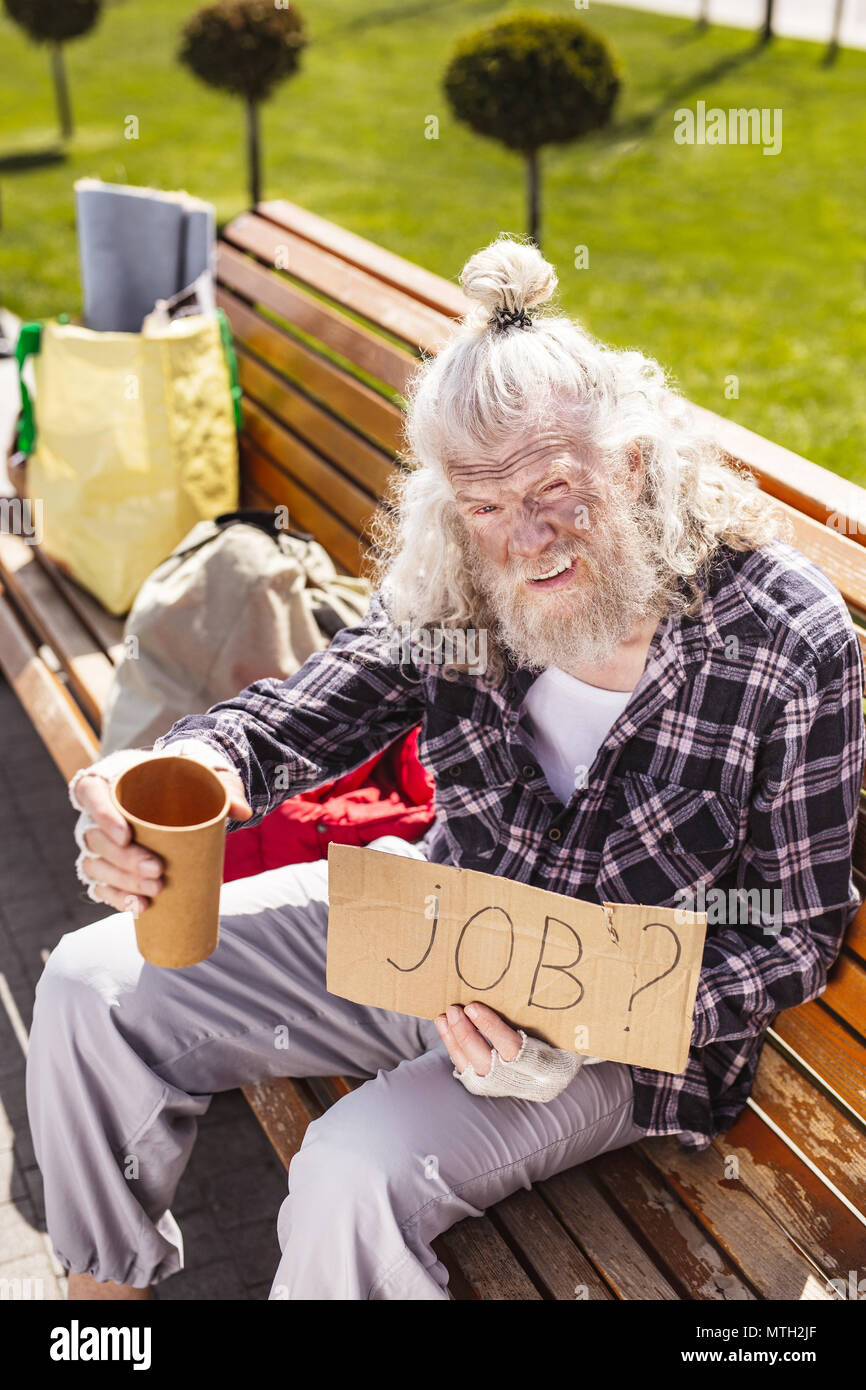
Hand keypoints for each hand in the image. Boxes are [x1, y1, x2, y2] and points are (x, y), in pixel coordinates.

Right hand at [71, 753, 251, 915]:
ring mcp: (100, 842)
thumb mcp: (204, 776)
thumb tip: (243, 811)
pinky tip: (139, 908)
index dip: (101, 815)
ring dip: (122, 882)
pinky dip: (118, 899)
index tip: (127, 834)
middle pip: (94, 838)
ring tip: (156, 890)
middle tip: (156, 869)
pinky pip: (101, 886)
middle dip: (124, 859)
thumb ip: (224, 787)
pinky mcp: (108, 866)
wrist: (181, 794)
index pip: (90, 792)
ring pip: (96, 865)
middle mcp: (98, 812)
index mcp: (113, 780)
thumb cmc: (185, 781)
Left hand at [435, 1001, 584, 1102]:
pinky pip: (471, 1075)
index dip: (491, 1030)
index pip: (516, 1052)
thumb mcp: (567, 1020)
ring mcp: (517, 1092)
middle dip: (467, 1036)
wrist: (575, 1055)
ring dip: (456, 1044)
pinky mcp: (500, 1091)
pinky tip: (448, 1030)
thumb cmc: (573, 1029)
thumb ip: (546, 1008)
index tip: (472, 1006)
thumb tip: (520, 975)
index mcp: (557, 1069)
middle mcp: (536, 1088)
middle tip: (454, 1010)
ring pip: (476, 1074)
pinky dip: (457, 1052)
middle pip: (491, 1067)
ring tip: (444, 1017)